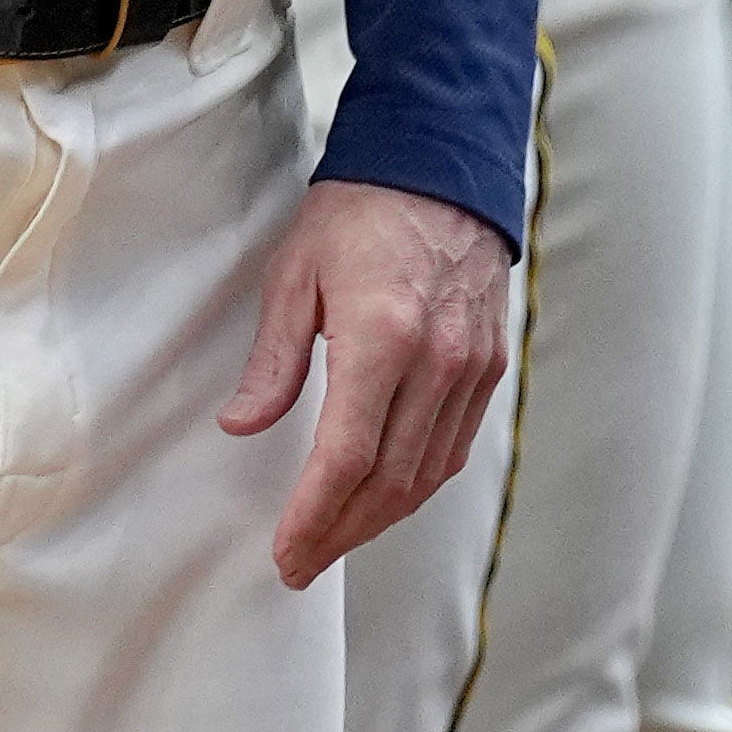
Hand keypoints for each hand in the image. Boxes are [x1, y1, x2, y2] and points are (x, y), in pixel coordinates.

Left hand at [227, 178, 520, 585]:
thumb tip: (241, 426)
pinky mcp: (490, 366)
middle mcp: (437, 361)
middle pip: (389, 479)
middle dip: (341, 532)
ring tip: (333, 543)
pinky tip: (384, 500)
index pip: (347, 456)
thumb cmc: (358, 213)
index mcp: (382, 337)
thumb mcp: (293, 275)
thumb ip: (272, 359)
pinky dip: (418, 484)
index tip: (286, 551)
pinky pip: (454, 446)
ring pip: (427, 473)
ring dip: (379, 519)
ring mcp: (472, 366)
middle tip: (300, 564)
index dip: (314, 515)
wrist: (439, 167)